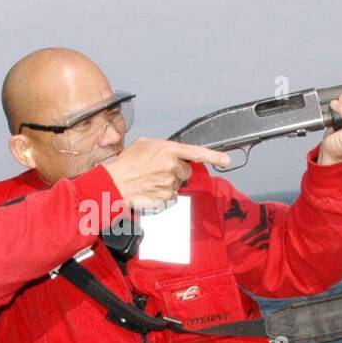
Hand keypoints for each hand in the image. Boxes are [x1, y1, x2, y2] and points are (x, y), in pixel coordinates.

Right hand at [102, 137, 231, 210]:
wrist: (115, 183)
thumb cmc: (126, 163)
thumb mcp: (144, 144)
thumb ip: (162, 147)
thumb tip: (169, 152)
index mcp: (168, 150)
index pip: (197, 152)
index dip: (214, 156)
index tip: (226, 160)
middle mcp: (172, 166)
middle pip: (187, 171)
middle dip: (177, 171)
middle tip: (160, 170)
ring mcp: (170, 183)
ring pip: (178, 184)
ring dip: (168, 182)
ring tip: (151, 180)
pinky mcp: (167, 198)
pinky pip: (172, 196)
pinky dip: (164, 194)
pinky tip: (152, 189)